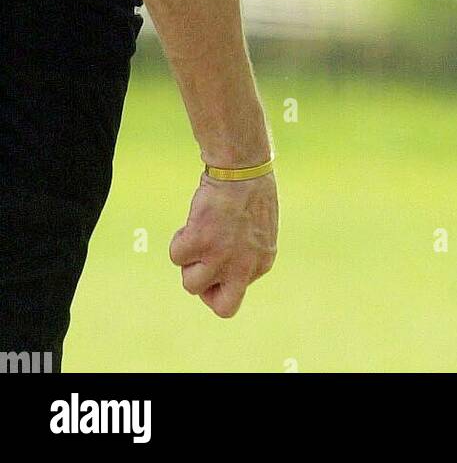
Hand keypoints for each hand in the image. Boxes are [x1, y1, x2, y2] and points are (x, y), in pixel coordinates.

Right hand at [169, 170, 277, 317]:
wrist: (242, 167)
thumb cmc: (249, 192)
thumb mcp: (257, 231)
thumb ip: (244, 255)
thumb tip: (219, 272)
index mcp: (262, 262)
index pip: (233, 299)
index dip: (218, 286)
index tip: (214, 266)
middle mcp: (244, 266)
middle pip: (222, 306)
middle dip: (206, 288)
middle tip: (204, 260)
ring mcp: (221, 257)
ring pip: (191, 283)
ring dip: (189, 261)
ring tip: (201, 234)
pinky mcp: (200, 242)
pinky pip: (176, 256)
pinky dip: (179, 239)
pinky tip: (195, 220)